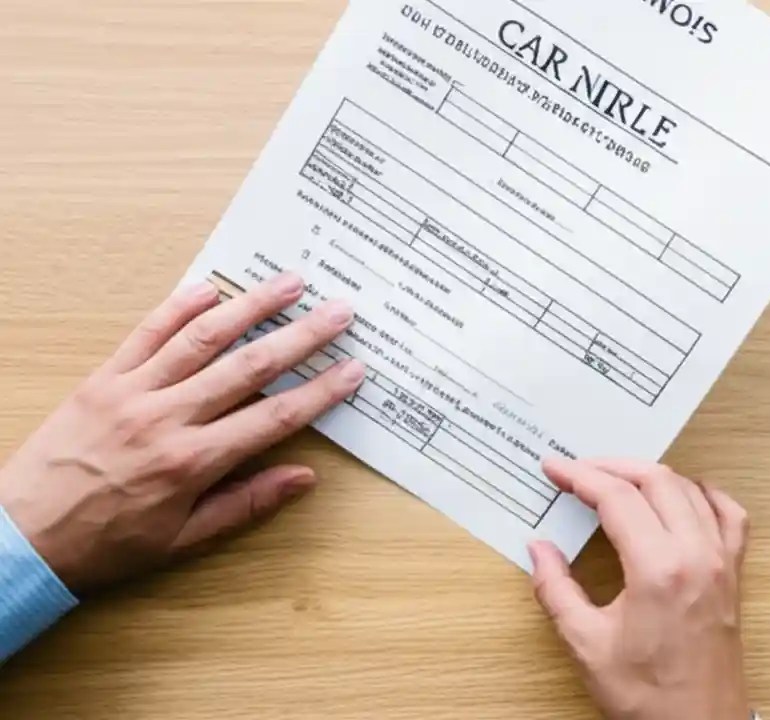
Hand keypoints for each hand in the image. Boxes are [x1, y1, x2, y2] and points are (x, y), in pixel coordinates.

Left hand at [0, 273, 364, 592]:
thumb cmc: (104, 545)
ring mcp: (132, 393)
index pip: (274, 418)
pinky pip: (146, 334)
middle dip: (301, 337)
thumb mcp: (182, 540)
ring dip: (250, 307)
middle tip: (338, 312)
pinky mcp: (102, 380)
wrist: (21, 539)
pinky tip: (210, 290)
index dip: (320, 392)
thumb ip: (246, 504)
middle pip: (249, 367)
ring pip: (203, 338)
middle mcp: (166, 419)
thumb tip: (303, 476)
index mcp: (192, 463)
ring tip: (288, 283)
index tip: (353, 371)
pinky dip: (179, 308)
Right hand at [530, 458, 750, 719]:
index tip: (555, 468)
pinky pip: (730, 515)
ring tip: (619, 478)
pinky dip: (705, 494)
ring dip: (652, 475)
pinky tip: (685, 494)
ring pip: (691, 489)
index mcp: (658, 569)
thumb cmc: (648, 696)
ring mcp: (722, 561)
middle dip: (613, 466)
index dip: (581, 476)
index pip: (616, 498)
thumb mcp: (587, 645)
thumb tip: (538, 549)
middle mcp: (697, 554)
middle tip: (580, 470)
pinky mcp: (734, 574)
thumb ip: (556, 590)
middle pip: (656, 480)